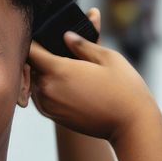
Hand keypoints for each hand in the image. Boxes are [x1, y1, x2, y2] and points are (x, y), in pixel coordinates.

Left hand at [28, 8, 157, 143]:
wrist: (131, 126)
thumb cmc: (124, 89)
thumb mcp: (108, 57)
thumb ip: (83, 43)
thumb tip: (67, 34)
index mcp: (58, 70)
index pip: (31, 50)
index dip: (36, 39)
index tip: (47, 35)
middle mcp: (47, 89)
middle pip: (31, 66)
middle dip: (42, 56)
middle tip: (61, 48)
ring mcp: (48, 106)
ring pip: (35, 82)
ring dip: (44, 73)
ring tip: (68, 67)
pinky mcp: (53, 117)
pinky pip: (41, 97)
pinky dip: (48, 88)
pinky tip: (68, 84)